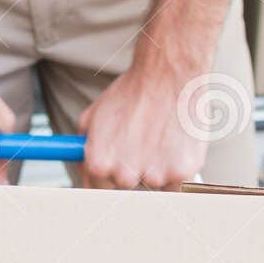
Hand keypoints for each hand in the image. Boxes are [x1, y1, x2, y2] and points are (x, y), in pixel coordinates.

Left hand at [78, 61, 205, 191]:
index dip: (106, 174)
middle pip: (126, 186)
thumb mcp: (92, 115)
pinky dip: (176, 167)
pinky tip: (173, 142)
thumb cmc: (133, 91)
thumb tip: (82, 168)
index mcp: (99, 163)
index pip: (97, 189)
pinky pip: (176, 183)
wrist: (168, 73)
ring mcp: (154, 176)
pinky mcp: (181, 172)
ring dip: (155, 168)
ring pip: (153, 185)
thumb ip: (82, 147)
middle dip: (131, 167)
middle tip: (140, 141)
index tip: (114, 167)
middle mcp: (124, 175)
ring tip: (158, 136)